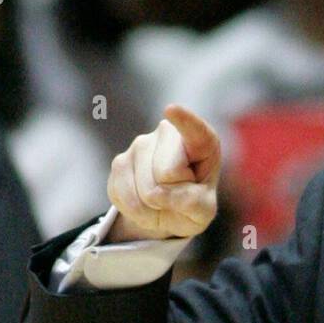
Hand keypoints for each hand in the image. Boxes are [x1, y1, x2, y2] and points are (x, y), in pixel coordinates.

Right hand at [106, 103, 220, 241]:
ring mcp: (140, 145)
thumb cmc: (193, 204)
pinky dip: (138, 211)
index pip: (195, 131)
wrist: (166, 213)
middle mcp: (168, 135)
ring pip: (146, 188)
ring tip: (163, 201)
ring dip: (155, 206)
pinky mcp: (119, 163)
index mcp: (201, 142)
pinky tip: (146, 204)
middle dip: (173, 194)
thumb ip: (193, 202)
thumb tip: (158, 194)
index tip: (171, 109)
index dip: (184, 121)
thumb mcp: (204, 210)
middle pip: (166, 173)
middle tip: (178, 194)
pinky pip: (126, 196)